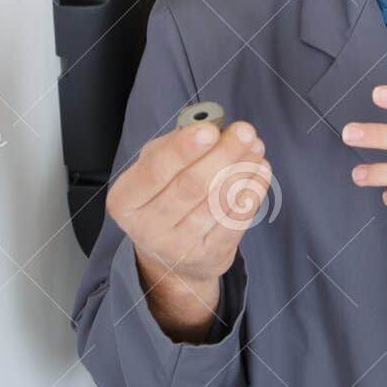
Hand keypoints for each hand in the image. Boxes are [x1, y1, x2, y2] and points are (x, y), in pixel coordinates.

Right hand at [105, 119, 270, 339]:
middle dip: (222, 155)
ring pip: (216, 202)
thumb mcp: (155, 168)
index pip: (153, 172)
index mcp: (125, 200)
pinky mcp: (208, 256)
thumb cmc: (163, 195)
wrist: (172, 256)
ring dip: (241, 170)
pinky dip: (251, 191)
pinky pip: (235, 220)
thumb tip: (216, 130)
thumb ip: (177, 146)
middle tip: (245, 131)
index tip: (210, 130)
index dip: (182, 150)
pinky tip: (260, 170)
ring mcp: (178, 247)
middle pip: (191, 186)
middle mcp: (147, 228)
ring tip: (255, 147)